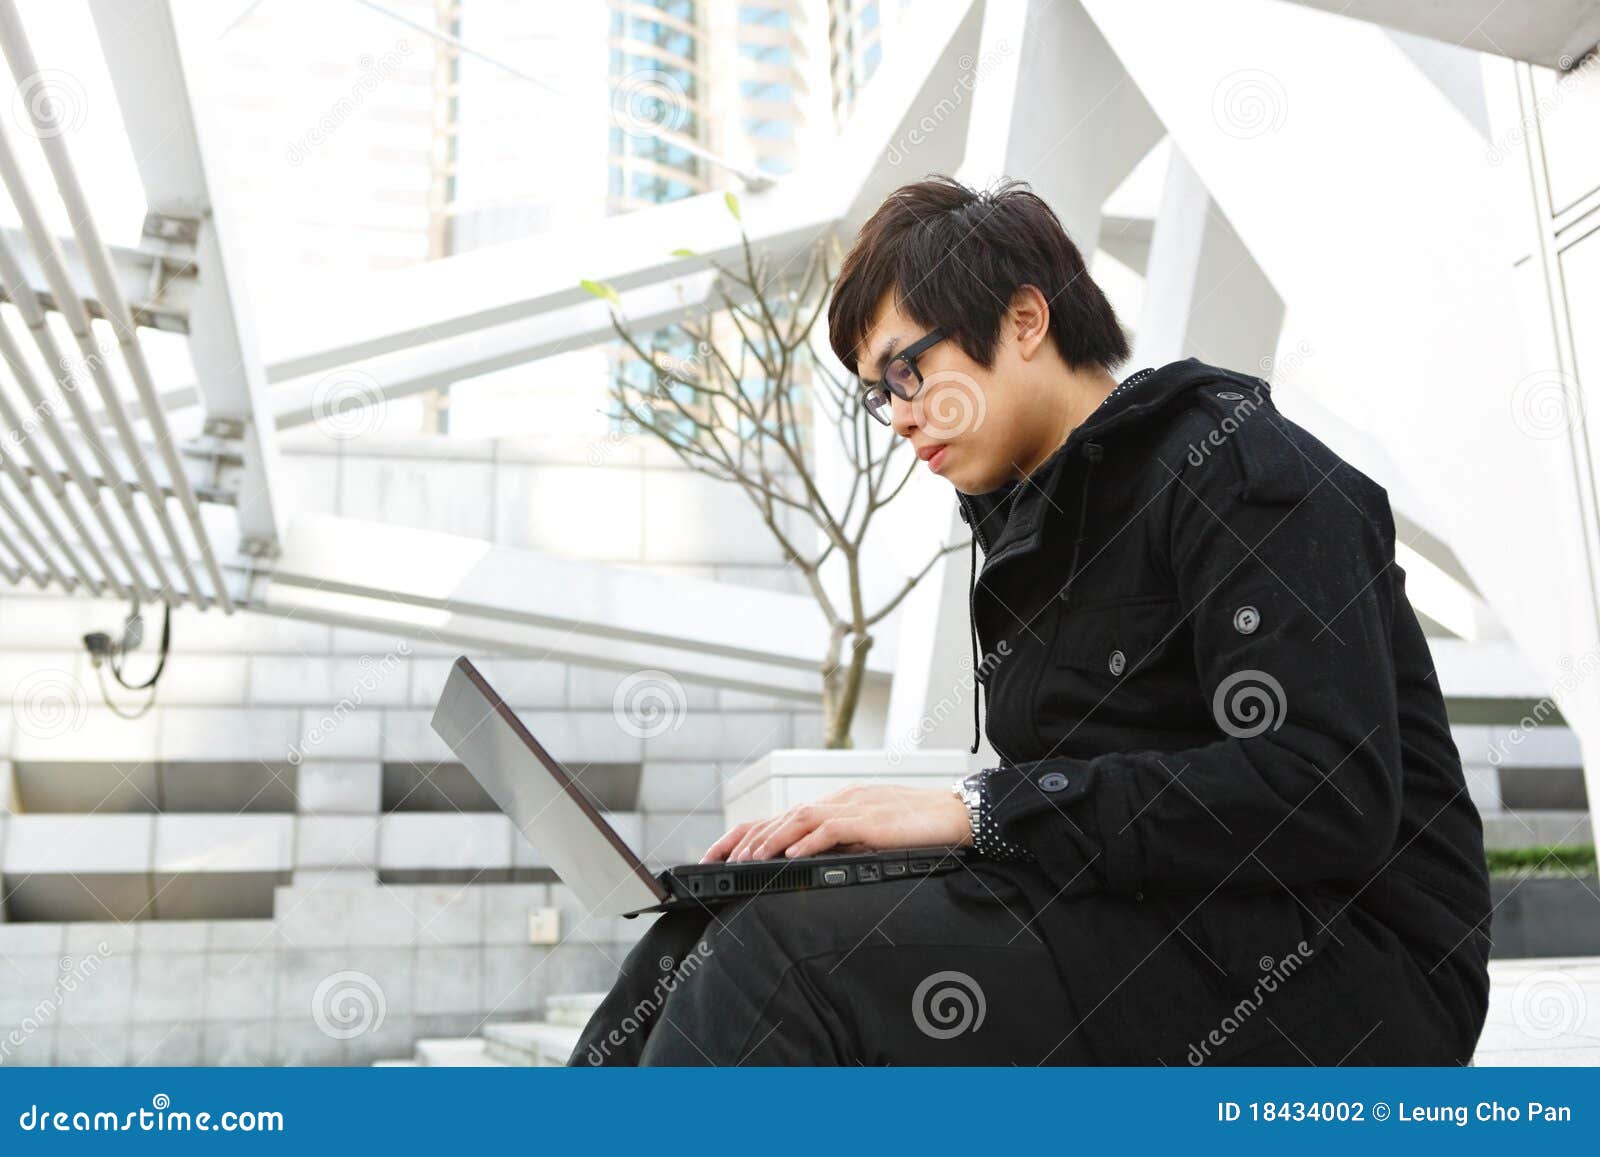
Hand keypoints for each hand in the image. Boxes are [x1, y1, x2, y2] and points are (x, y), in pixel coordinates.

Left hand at [700, 784, 972, 862]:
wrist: (957, 814)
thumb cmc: (919, 827)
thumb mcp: (870, 837)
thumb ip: (841, 845)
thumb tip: (808, 864)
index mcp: (837, 804)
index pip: (782, 816)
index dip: (747, 833)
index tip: (720, 854)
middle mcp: (839, 801)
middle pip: (781, 815)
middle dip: (745, 838)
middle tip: (717, 860)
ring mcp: (854, 807)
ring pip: (800, 818)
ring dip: (770, 840)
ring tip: (747, 860)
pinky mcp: (871, 820)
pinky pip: (832, 829)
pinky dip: (808, 842)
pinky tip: (790, 855)